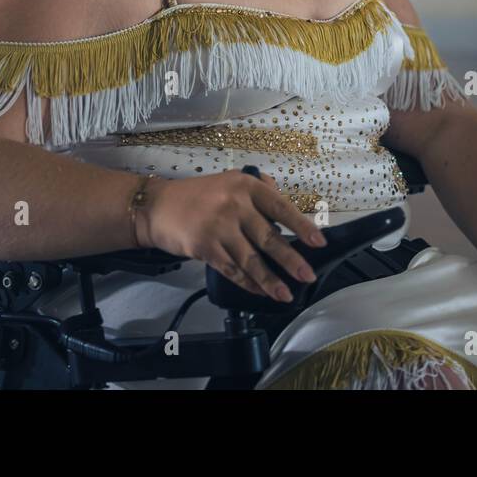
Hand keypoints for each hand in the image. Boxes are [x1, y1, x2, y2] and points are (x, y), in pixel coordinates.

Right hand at [137, 171, 327, 303]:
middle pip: (269, 237)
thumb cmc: (198, 196)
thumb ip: (258, 189)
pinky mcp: (204, 247)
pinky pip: (232, 270)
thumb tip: (285, 208)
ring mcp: (218, 227)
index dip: (301, 225)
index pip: (280, 207)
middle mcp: (234, 205)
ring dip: (270, 280)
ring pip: (251, 259)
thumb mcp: (229, 182)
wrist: (158, 207)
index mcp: (245, 186)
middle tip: (309, 275)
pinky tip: (261, 291)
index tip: (319, 242)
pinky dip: (248, 283)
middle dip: (291, 260)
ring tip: (286, 294)